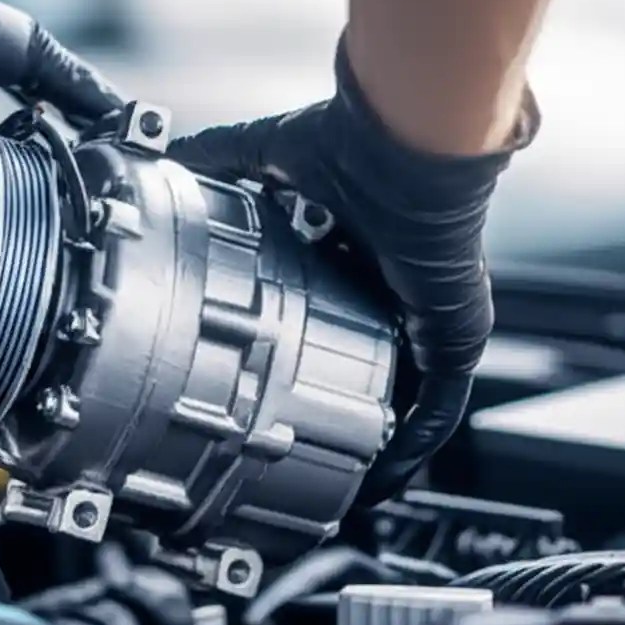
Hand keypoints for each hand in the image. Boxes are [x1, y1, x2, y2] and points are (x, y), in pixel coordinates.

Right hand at [168, 40, 537, 505]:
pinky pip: (438, 408)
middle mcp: (400, 291)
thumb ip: (220, 160)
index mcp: (362, 254)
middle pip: (368, 360)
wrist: (408, 145)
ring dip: (373, 437)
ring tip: (338, 480)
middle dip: (339, 401)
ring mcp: (432, 319)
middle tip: (301, 443)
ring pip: (404, 395)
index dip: (306, 348)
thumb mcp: (269, 156)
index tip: (274, 382)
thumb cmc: (356, 143)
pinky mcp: (454, 337)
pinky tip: (382, 479)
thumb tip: (171, 158)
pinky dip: (411, 445)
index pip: (336, 312)